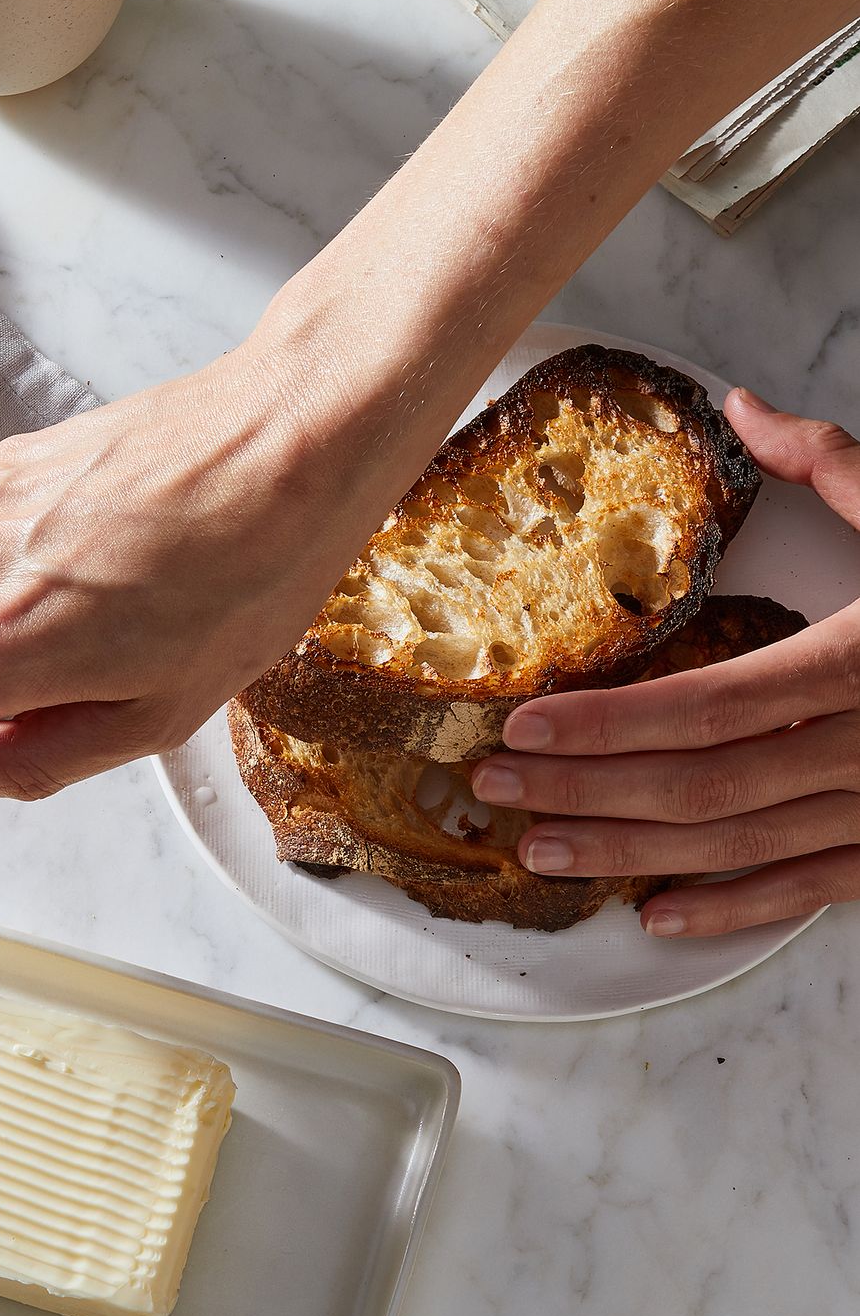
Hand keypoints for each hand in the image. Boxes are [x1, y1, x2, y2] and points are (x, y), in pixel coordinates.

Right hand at [0, 323, 426, 816]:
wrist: (286, 442)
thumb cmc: (248, 576)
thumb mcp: (156, 716)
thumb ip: (33, 764)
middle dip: (5, 700)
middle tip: (113, 677)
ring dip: (29, 628)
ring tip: (132, 603)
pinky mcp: (7, 465)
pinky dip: (40, 568)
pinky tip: (119, 553)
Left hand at [471, 388, 859, 937]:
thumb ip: (834, 462)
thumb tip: (739, 403)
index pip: (708, 705)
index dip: (608, 723)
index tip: (522, 723)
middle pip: (702, 783)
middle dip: (585, 789)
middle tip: (491, 785)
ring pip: (741, 844)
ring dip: (631, 852)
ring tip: (535, 849)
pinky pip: (813, 889)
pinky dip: (734, 907)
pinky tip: (655, 912)